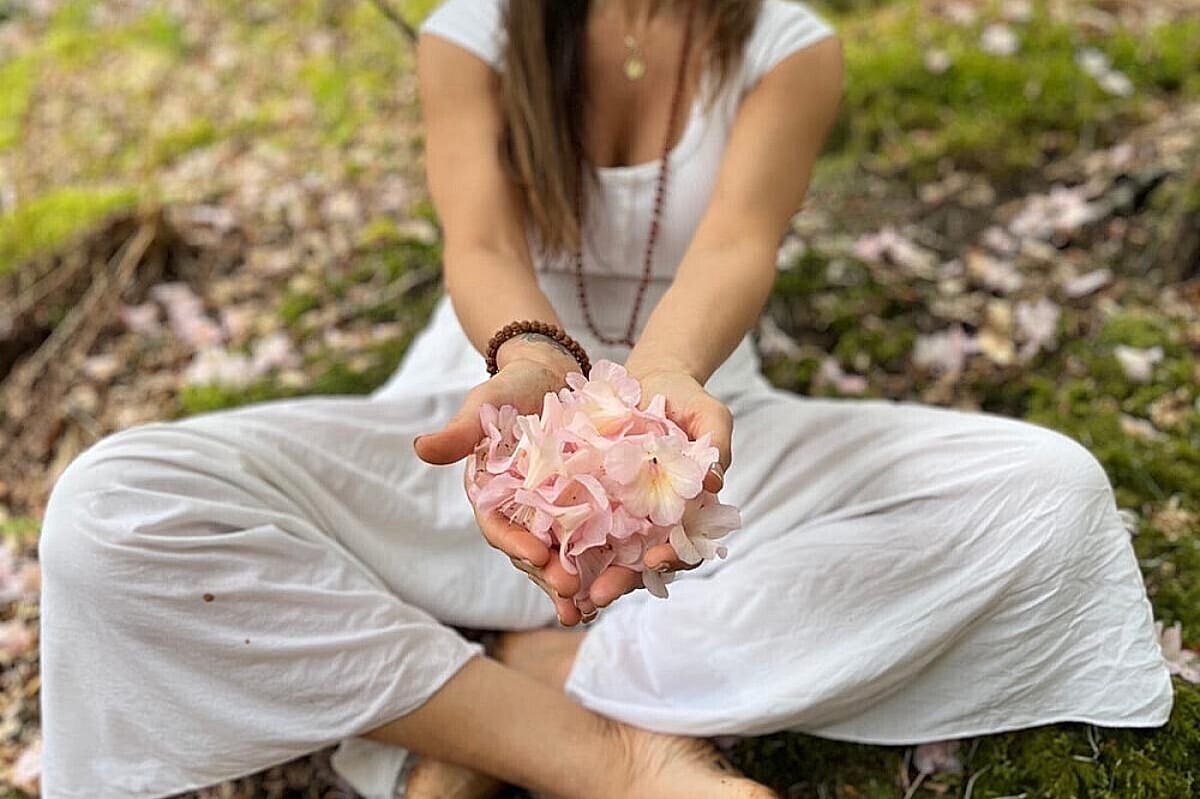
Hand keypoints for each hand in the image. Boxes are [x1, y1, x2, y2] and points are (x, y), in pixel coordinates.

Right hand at [416, 338, 586, 624]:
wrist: (551, 376)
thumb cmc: (513, 388)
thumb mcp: (487, 403)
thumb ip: (461, 430)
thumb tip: (420, 449)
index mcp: (492, 493)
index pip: (498, 526)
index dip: (515, 543)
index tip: (537, 553)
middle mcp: (520, 512)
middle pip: (530, 551)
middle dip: (548, 574)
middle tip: (570, 591)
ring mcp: (553, 514)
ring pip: (560, 556)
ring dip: (574, 583)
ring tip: (591, 607)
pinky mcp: (585, 509)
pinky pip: (591, 541)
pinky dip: (601, 564)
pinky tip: (618, 584)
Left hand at [585, 367, 733, 609]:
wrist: (651, 378)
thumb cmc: (688, 399)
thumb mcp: (709, 416)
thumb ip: (716, 447)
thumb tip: (715, 482)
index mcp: (687, 510)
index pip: (685, 545)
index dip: (673, 557)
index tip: (656, 560)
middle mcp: (653, 519)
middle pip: (639, 561)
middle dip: (620, 580)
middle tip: (598, 596)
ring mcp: (621, 511)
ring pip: (605, 553)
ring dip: (586, 575)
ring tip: (565, 591)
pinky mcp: (592, 495)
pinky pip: (576, 522)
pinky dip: (562, 542)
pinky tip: (542, 554)